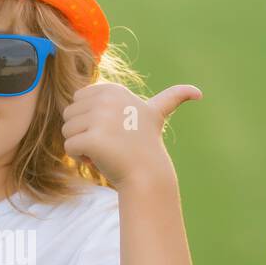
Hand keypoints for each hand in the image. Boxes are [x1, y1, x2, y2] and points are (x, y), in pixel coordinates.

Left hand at [61, 82, 201, 189]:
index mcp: (113, 89)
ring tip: (106, 150)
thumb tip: (198, 92)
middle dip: (84, 132)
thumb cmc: (145, 146)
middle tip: (109, 142)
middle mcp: (106, 99)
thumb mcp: (156, 115)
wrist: (147, 175)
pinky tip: (100, 160)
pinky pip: (69, 147)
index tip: (113, 129)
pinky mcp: (92, 138)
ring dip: (82, 146)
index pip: (77, 100)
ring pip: (67, 131)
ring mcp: (99, 118)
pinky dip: (81, 158)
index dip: (90, 119)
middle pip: (69, 115)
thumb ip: (172, 98)